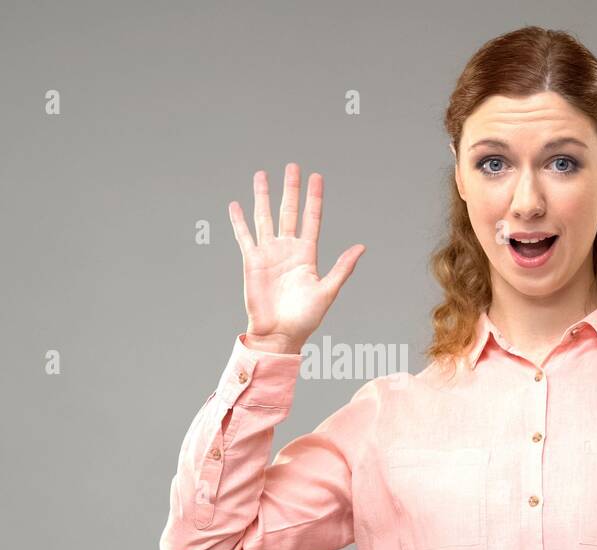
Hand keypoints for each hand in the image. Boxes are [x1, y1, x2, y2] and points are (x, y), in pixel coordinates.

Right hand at [228, 162, 365, 354]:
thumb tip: (361, 247)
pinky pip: (244, 236)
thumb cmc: (305, 318)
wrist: (279, 334)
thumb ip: (342, 268)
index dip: (314, 198)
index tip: (316, 177)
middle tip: (292, 167)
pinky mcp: (252, 262)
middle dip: (291, 189)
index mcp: (307, 255)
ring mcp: (269, 254)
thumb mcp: (327, 291)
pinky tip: (236, 205)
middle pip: (289, 211)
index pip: (311, 219)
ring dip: (263, 196)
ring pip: (265, 217)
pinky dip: (239, 221)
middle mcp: (287, 249)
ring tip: (262, 175)